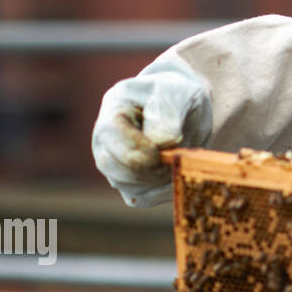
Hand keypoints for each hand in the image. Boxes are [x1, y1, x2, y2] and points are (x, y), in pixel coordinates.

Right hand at [91, 57, 211, 207]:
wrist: (186, 110)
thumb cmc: (179, 97)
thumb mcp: (179, 94)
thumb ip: (168, 113)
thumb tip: (162, 140)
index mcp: (115, 107)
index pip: (111, 132)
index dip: (136, 146)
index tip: (163, 150)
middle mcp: (106, 138)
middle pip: (111, 164)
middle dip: (147, 167)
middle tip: (175, 158)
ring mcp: (114, 162)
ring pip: (125, 184)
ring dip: (157, 179)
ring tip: (179, 161)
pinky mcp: (130, 181)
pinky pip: (141, 197)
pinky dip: (162, 192)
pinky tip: (178, 176)